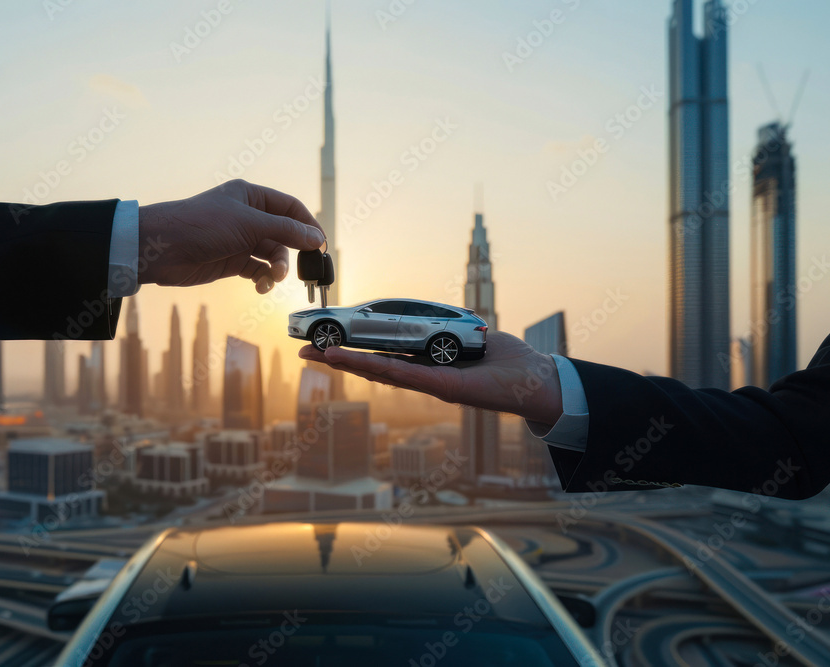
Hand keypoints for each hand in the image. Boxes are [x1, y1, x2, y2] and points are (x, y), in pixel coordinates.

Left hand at [138, 179, 325, 293]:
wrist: (162, 248)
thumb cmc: (202, 226)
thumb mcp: (249, 224)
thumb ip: (285, 231)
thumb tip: (316, 238)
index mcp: (251, 196)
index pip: (290, 207)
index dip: (307, 224)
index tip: (320, 244)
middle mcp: (247, 216)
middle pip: (283, 233)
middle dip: (292, 251)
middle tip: (304, 269)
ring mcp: (239, 240)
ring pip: (271, 254)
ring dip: (277, 268)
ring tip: (273, 278)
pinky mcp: (231, 261)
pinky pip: (257, 270)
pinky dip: (263, 279)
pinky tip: (261, 286)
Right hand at [299, 331, 564, 426]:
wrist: (537, 382)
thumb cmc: (506, 360)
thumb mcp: (468, 335)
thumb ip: (446, 329)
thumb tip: (431, 318)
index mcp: (426, 365)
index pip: (382, 356)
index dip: (354, 351)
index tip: (327, 343)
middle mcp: (422, 377)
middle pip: (371, 365)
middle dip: (337, 359)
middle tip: (303, 350)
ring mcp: (428, 384)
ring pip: (378, 371)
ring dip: (345, 363)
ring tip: (314, 355)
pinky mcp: (440, 387)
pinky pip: (401, 374)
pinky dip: (373, 366)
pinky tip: (350, 361)